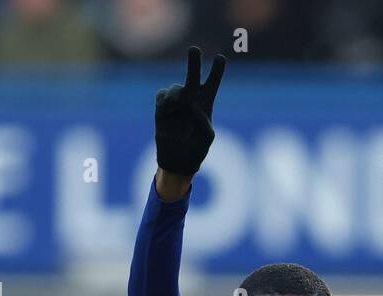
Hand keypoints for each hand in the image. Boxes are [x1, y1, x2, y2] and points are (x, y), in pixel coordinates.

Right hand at [155, 46, 225, 176]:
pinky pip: (162, 96)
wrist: (177, 159)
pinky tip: (168, 110)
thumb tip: (190, 104)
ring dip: (178, 97)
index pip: (213, 83)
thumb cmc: (196, 148)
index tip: (220, 58)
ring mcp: (176, 101)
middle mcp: (191, 98)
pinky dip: (165, 102)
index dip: (217, 71)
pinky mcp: (162, 106)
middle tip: (194, 49)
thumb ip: (204, 120)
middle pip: (193, 76)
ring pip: (176, 88)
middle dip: (193, 62)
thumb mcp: (207, 136)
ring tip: (179, 108)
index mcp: (206, 103)